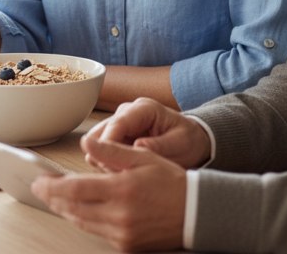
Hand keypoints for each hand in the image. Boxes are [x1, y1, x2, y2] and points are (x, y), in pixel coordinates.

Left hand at [31, 140, 186, 251]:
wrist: (196, 212)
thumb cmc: (170, 181)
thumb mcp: (142, 157)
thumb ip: (111, 151)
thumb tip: (85, 144)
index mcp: (122, 190)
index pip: (76, 190)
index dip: (53, 187)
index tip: (38, 181)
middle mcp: (120, 216)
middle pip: (74, 209)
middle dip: (53, 198)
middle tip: (39, 188)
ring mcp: (123, 234)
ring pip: (83, 222)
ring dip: (66, 210)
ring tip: (54, 198)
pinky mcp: (127, 246)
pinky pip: (97, 232)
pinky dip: (84, 220)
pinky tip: (78, 210)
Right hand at [83, 97, 210, 169]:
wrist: (190, 140)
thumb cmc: (187, 140)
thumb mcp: (180, 144)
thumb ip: (160, 146)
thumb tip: (138, 147)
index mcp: (144, 109)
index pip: (118, 123)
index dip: (108, 144)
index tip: (107, 165)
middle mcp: (127, 112)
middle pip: (100, 132)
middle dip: (103, 156)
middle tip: (119, 176)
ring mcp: (119, 123)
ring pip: (96, 142)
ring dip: (103, 161)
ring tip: (122, 176)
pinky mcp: (115, 135)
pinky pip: (100, 150)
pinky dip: (106, 163)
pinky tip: (121, 173)